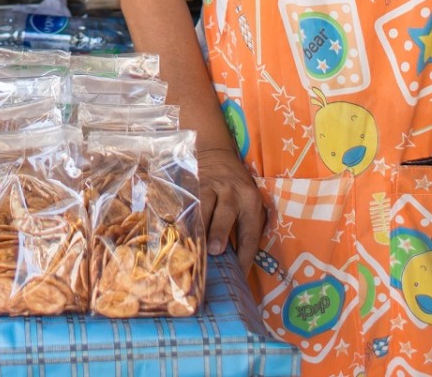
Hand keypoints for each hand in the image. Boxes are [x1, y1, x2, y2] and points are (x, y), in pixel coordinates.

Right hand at [196, 147, 264, 266]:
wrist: (218, 155)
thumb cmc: (237, 190)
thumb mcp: (249, 204)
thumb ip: (245, 227)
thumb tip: (235, 264)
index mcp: (252, 201)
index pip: (249, 233)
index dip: (245, 256)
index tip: (238, 276)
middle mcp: (233, 192)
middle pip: (227, 214)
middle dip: (220, 233)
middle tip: (215, 251)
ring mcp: (211, 186)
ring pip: (204, 207)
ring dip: (199, 226)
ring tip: (194, 243)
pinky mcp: (195, 183)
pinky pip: (188, 202)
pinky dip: (184, 218)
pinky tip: (180, 231)